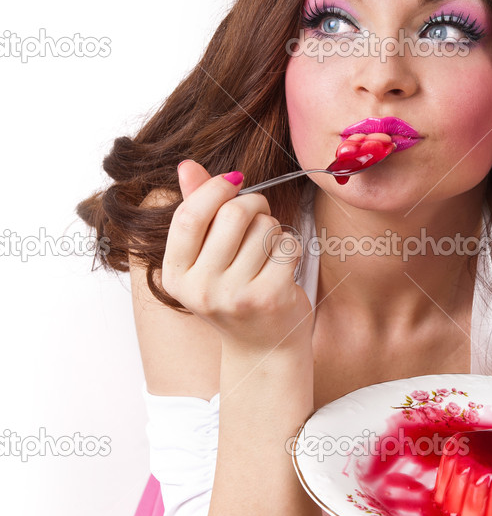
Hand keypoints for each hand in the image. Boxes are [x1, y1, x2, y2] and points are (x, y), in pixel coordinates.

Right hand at [161, 160, 313, 354]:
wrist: (264, 351)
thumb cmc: (235, 295)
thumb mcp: (206, 259)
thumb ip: (197, 211)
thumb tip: (186, 165)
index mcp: (175, 276)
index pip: (189, 216)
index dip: (214, 189)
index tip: (234, 182)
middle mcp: (200, 290)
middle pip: (232, 214)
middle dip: (253, 205)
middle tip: (260, 216)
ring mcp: (235, 296)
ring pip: (264, 228)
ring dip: (273, 231)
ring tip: (267, 252)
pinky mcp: (269, 298)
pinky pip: (287, 246)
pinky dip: (290, 248)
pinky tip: (282, 268)